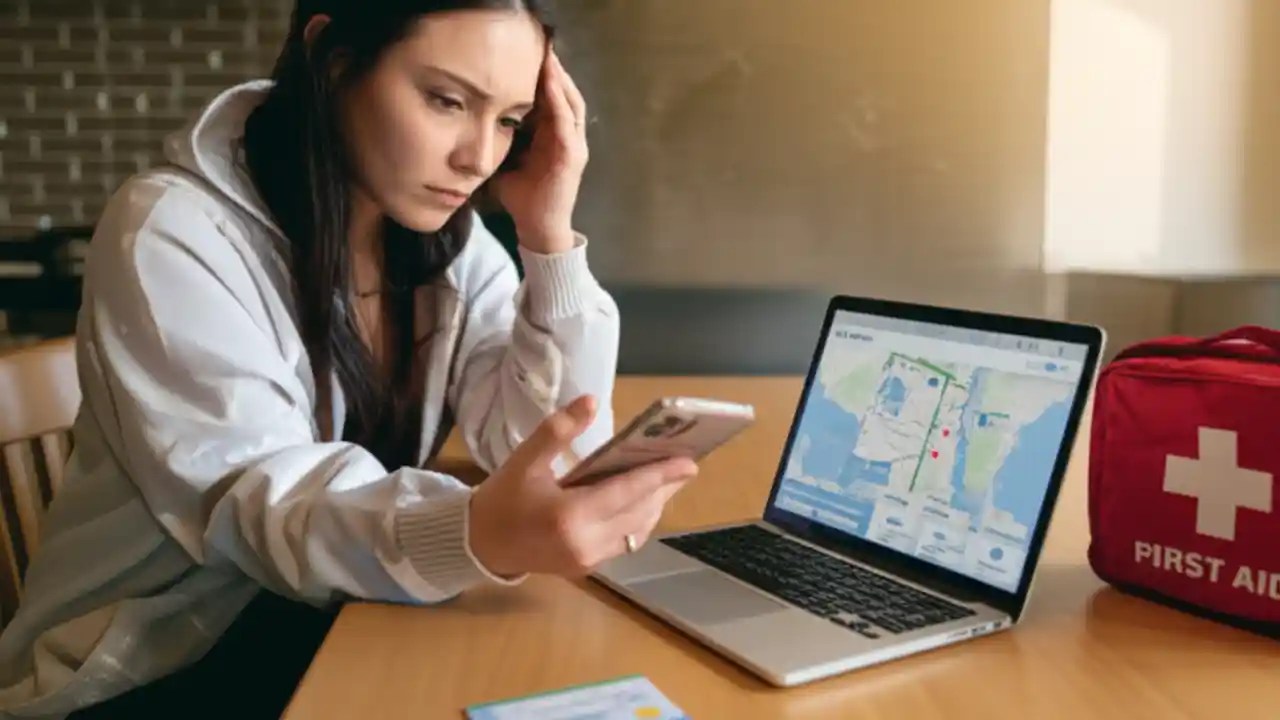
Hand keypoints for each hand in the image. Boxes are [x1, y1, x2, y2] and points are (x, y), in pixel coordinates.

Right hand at [468, 396, 697, 577]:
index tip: (689, 463)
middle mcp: (585, 543)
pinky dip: (638, 521)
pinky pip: (625, 543)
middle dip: (665, 488)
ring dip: (655, 505)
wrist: (480, 544)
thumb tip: (591, 401)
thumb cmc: (502, 498)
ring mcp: (588, 560)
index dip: (661, 476)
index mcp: (569, 516)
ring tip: (668, 480)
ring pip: (637, 531)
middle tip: (684, 465)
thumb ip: (558, 430)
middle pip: (640, 512)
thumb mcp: (525, 459)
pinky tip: (643, 501)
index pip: (627, 492)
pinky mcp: (588, 568)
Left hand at [492, 46, 588, 254]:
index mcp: (555, 139)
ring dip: (560, 81)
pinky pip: (567, 124)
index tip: (532, 57)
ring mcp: (574, 148)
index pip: (554, 100)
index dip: (546, 78)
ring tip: (548, 59)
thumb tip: (473, 129)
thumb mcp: (508, 163)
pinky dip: (559, 103)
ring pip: (571, 104)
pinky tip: (549, 86)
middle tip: (543, 48)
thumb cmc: (523, 199)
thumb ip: (499, 144)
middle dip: (556, 72)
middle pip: (567, 96)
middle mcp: (569, 139)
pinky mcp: (571, 158)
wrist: (539, 229)